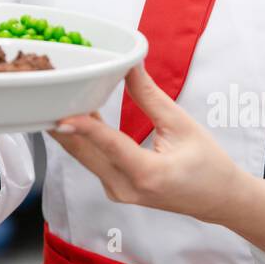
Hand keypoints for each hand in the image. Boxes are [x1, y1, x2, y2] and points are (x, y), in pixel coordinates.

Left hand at [46, 65, 247, 224]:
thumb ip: (149, 96)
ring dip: (68, 127)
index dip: (83, 128)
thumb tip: (128, 65)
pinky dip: (81, 137)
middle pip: (85, 152)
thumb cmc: (207, 164)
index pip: (109, 147)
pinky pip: (91, 159)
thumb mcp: (181, 124)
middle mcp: (126, 188)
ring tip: (53, 96)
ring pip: (84, 156)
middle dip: (62, 121)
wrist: (218, 199)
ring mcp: (117, 191)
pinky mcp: (113, 187)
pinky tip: (72, 112)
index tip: (59, 115)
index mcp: (148, 175)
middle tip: (46, 91)